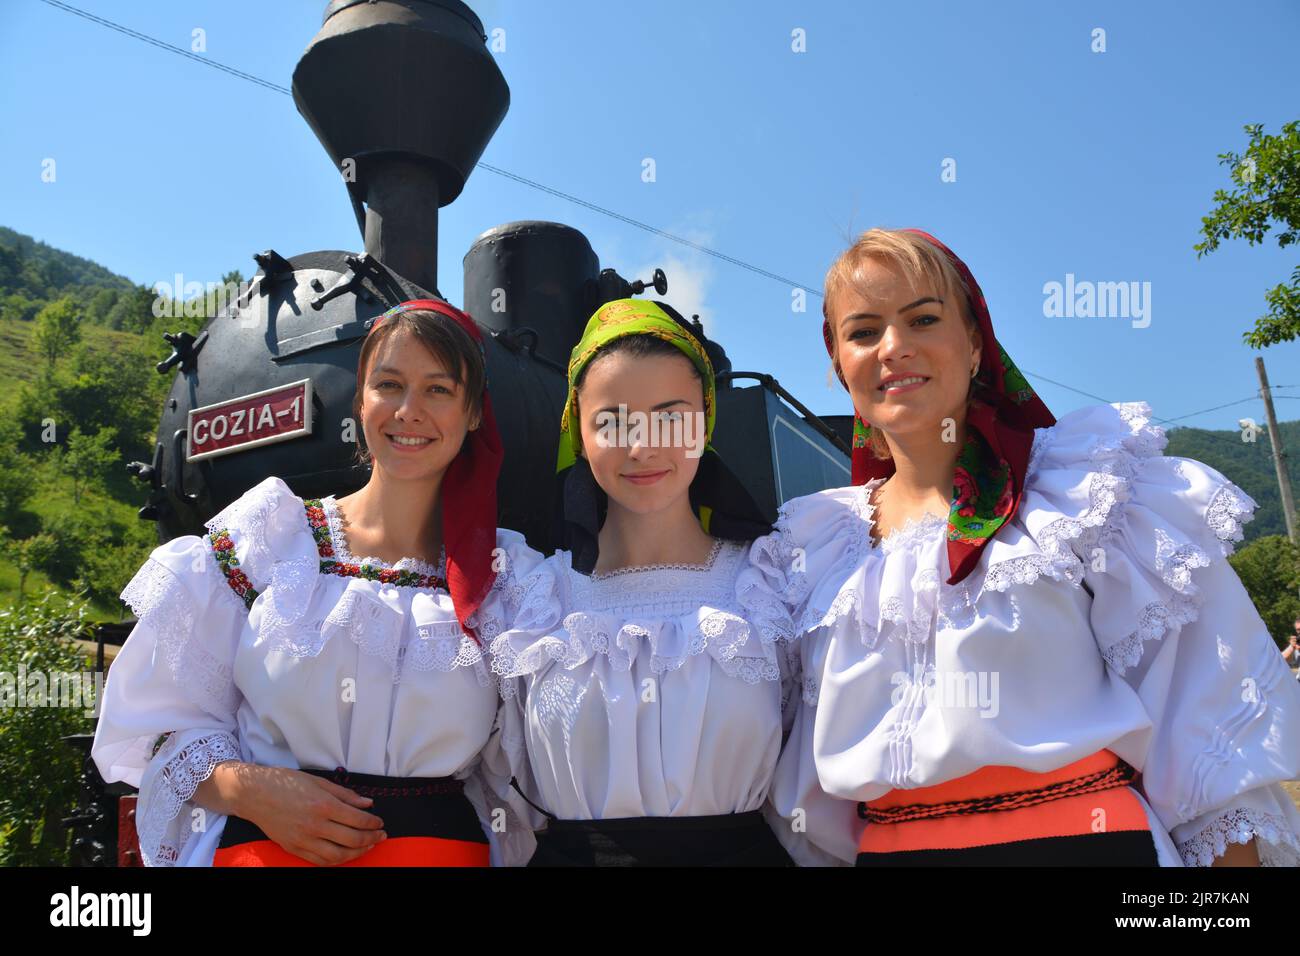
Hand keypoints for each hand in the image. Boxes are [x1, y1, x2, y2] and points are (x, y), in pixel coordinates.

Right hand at [201, 762, 386, 865]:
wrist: (255, 794)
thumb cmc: (287, 783)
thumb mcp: (320, 781)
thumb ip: (346, 795)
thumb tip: (368, 803)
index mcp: (324, 805)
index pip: (358, 819)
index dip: (373, 822)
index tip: (380, 822)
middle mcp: (315, 825)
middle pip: (352, 839)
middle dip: (371, 838)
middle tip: (381, 835)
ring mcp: (304, 840)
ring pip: (338, 855)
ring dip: (358, 853)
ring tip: (368, 846)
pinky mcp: (294, 849)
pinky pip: (320, 861)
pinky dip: (337, 860)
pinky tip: (346, 854)